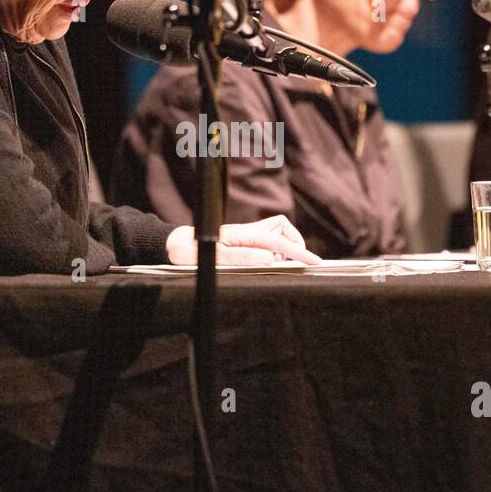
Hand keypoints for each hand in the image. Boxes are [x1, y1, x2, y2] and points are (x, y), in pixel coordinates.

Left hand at [165, 215, 321, 265]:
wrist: (177, 246)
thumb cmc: (193, 251)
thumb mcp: (216, 258)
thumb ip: (243, 257)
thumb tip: (269, 257)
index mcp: (244, 235)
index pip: (278, 241)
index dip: (298, 252)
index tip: (313, 262)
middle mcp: (248, 232)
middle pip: (283, 227)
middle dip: (293, 242)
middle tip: (288, 261)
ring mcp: (246, 236)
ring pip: (276, 233)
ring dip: (282, 246)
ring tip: (272, 263)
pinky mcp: (243, 241)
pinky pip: (266, 241)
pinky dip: (272, 250)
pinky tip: (263, 262)